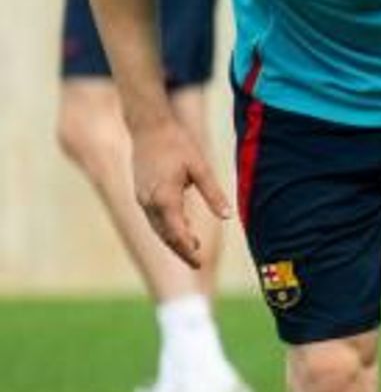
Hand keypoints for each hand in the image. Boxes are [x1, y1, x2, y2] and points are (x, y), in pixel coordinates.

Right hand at [128, 119, 231, 265]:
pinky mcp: (141, 193)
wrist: (148, 127)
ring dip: (173, 240)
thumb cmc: (177, 144)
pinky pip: (153, 218)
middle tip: (198, 263)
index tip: (200, 262)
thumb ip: (213, 194)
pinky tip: (181, 228)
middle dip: (180, 250)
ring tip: (192, 248)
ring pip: (157, 228)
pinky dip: (166, 227)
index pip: (176, 233)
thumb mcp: (201, 168)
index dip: (188, 250)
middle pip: (164, 235)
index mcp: (165, 197)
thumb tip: (228, 217)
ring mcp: (142, 198)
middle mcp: (149, 202)